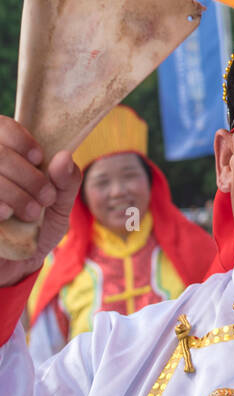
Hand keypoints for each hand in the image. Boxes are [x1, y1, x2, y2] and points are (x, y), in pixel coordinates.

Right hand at [0, 117, 81, 286]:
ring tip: (32, 213)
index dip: (19, 138)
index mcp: (7, 157)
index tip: (39, 158)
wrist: (15, 268)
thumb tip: (64, 157)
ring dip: (14, 191)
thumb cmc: (36, 229)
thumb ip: (66, 182)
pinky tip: (5, 215)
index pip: (1, 127)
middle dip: (26, 174)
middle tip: (45, 197)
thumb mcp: (58, 207)